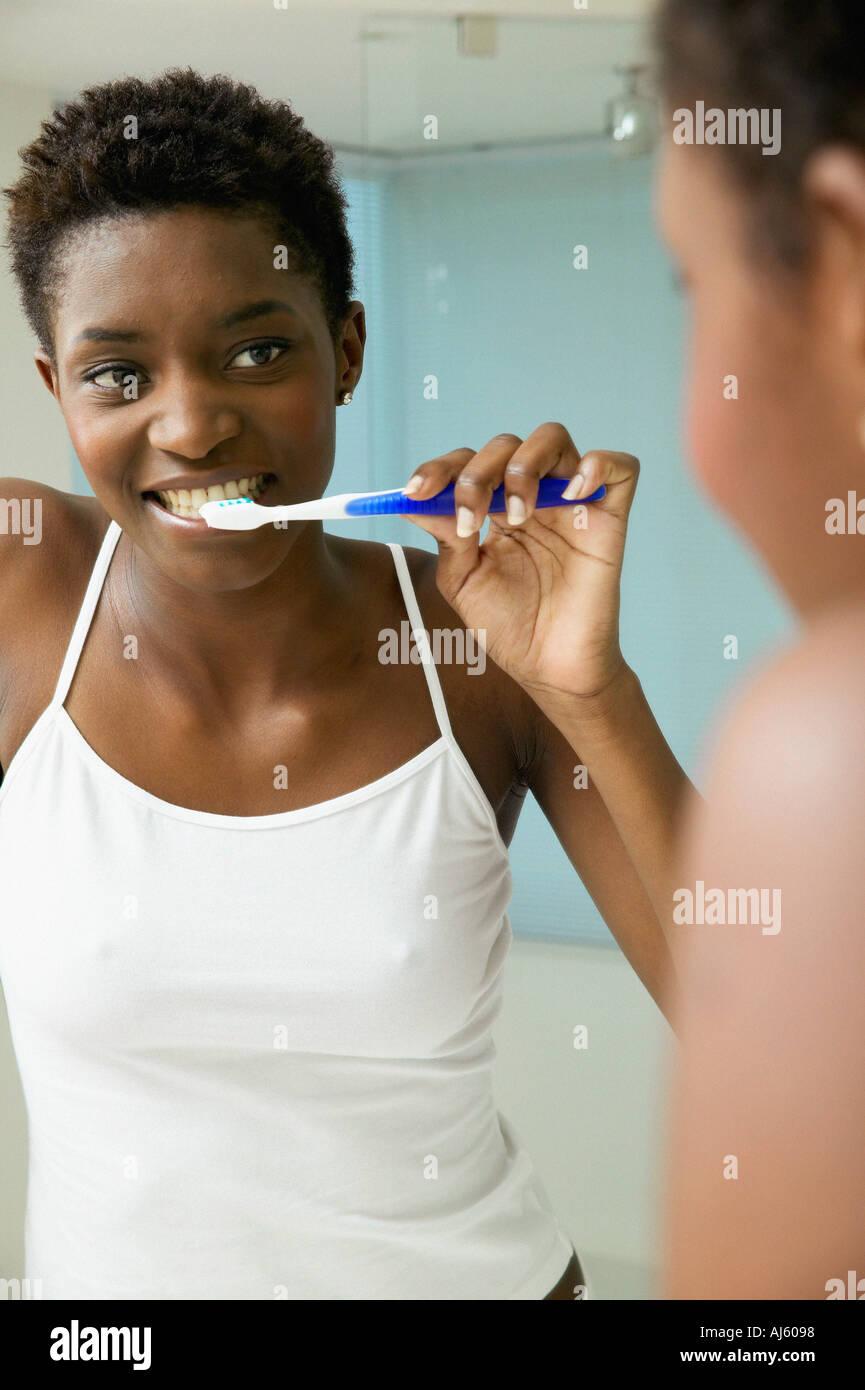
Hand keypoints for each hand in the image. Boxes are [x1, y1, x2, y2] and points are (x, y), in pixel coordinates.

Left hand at [398, 423, 639, 713]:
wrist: (549, 668)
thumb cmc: (510, 627)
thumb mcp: (462, 580)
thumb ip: (444, 535)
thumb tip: (415, 499)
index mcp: (495, 508)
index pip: (467, 463)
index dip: (439, 469)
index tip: (415, 493)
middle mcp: (532, 497)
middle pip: (505, 445)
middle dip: (478, 474)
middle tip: (471, 518)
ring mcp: (570, 503)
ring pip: (553, 439)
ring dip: (525, 466)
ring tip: (519, 516)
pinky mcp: (609, 518)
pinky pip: (619, 468)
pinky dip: (597, 465)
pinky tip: (573, 494)